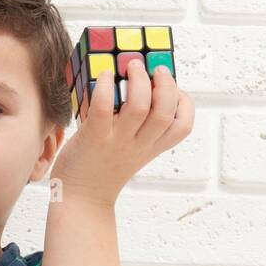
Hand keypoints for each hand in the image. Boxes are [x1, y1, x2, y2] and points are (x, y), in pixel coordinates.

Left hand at [53, 57, 194, 206]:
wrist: (80, 200)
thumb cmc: (102, 169)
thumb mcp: (130, 152)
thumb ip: (139, 130)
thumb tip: (135, 90)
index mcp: (151, 147)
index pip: (183, 126)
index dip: (185, 103)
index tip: (175, 91)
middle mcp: (138, 144)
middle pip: (166, 112)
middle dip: (166, 84)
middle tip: (155, 68)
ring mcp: (116, 141)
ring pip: (139, 107)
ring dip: (138, 80)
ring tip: (132, 65)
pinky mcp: (93, 138)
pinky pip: (103, 108)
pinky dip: (104, 87)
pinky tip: (104, 76)